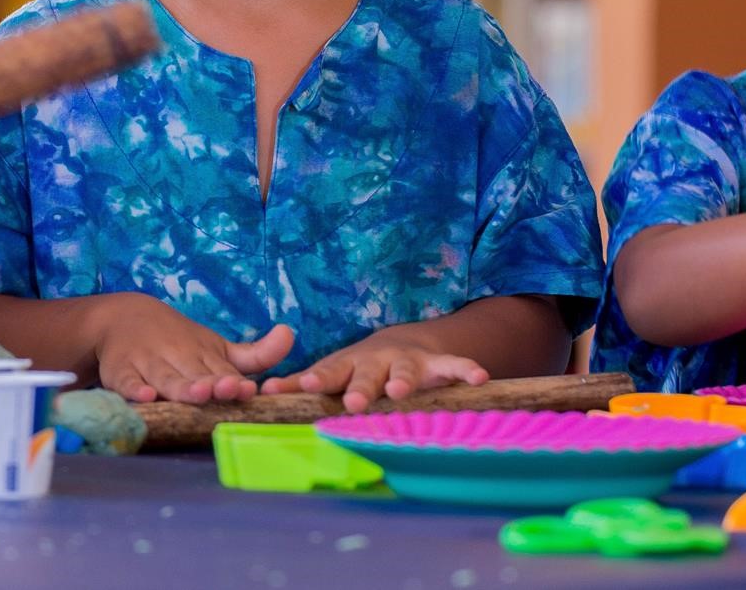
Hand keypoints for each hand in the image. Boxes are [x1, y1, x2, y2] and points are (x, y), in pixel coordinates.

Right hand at [89, 294, 293, 403]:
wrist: (122, 317)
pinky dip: (134, 388)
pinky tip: (145, 395)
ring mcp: (149, 365)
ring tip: (199, 393)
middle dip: (211, 385)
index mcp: (204, 355)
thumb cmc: (179, 342)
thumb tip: (291, 334)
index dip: (234, 381)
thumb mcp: (217, 347)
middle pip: (196, 376)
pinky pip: (126, 382)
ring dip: (182, 386)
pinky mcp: (120, 372)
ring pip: (166, 379)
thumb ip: (256, 353)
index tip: (247, 387)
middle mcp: (178, 359)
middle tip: (228, 388)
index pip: (222, 371)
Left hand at [261, 329, 487, 411]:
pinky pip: (454, 367)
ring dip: (403, 380)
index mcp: (348, 364)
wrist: (404, 342)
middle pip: (367, 375)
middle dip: (361, 388)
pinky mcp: (436, 366)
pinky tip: (479, 378)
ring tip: (401, 391)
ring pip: (405, 371)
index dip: (317, 379)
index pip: (329, 372)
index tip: (304, 386)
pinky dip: (465, 370)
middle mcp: (376, 361)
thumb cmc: (359, 368)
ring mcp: (407, 362)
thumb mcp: (335, 372)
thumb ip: (305, 383)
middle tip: (356, 403)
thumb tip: (265, 390)